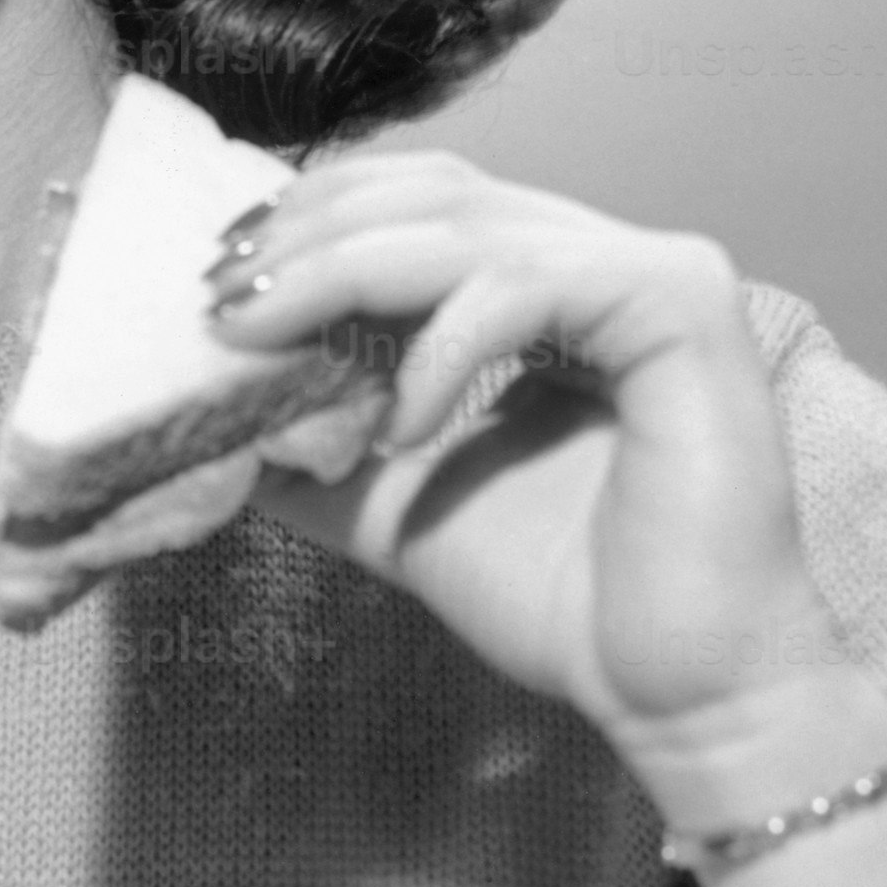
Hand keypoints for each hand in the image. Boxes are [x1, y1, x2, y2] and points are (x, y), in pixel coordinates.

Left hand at [208, 147, 849, 759]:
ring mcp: (651, 274)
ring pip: (468, 226)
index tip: (217, 277)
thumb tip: (204, 416)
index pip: (420, 203)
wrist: (672, 693)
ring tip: (259, 335)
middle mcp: (603, 261)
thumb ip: (317, 448)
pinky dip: (443, 349)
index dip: (312, 221)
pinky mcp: (682, 306)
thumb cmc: (564, 601)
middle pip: (436, 192)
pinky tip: (399, 427)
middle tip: (218, 292)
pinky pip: (526, 287)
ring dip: (343, 273)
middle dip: (309, 235)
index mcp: (548, 289)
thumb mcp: (397, 506)